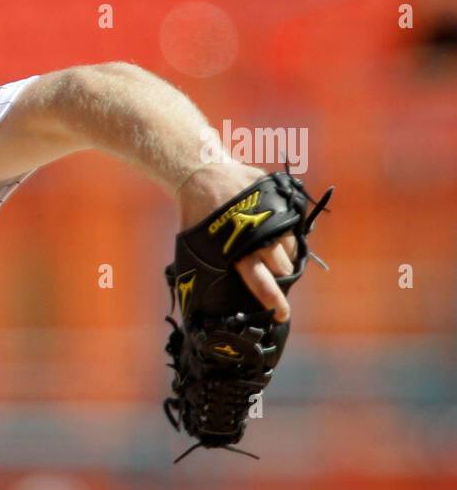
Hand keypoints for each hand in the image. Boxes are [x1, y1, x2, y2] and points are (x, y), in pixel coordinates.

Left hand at [177, 163, 295, 322]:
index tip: (283, 314)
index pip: (262, 283)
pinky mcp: (282, 202)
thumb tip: (196, 300)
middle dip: (281, 275)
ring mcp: (275, 218)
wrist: (203, 175)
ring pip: (292, 247)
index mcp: (238, 252)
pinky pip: (294, 226)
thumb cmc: (196, 216)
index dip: (274, 301)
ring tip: (271, 251)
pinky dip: (287, 233)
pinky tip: (275, 232)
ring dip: (285, 254)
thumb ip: (206, 270)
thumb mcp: (194, 247)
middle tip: (274, 275)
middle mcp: (260, 237)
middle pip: (283, 267)